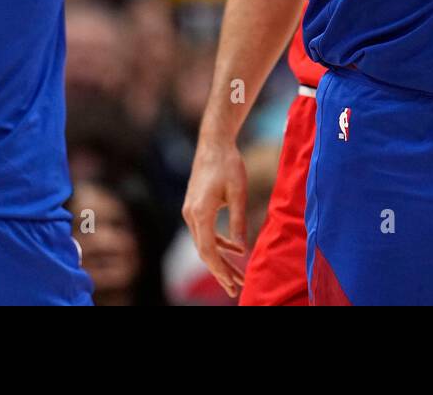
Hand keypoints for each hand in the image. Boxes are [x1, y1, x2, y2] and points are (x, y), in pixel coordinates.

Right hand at [181, 136, 248, 297]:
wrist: (213, 143)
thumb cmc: (228, 164)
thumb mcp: (238, 192)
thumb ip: (238, 221)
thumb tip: (241, 249)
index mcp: (200, 212)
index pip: (208, 250)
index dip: (219, 270)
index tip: (231, 284)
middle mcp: (191, 214)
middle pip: (204, 251)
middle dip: (220, 271)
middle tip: (236, 289)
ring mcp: (190, 211)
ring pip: (204, 243)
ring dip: (220, 259)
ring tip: (237, 275)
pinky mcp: (194, 207)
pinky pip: (205, 232)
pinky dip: (219, 243)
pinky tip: (235, 250)